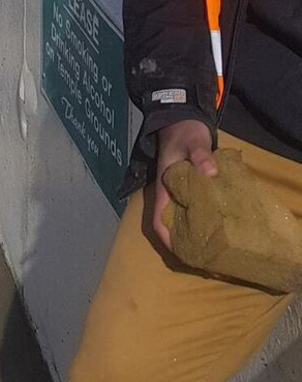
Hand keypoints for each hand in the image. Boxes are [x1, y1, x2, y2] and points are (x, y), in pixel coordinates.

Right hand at [153, 118, 217, 250]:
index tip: (185, 255)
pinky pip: (195, 213)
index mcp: (164, 187)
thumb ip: (200, 156)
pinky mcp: (192, 191)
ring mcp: (180, 193)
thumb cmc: (185, 131)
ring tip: (219, 254)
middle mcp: (170, 194)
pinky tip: (222, 232)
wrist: (183, 118)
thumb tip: (210, 173)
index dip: (168, 240)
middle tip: (211, 263)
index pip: (159, 220)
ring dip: (197, 238)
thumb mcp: (194, 141)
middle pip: (173, 227)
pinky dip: (205, 225)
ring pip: (184, 222)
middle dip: (187, 247)